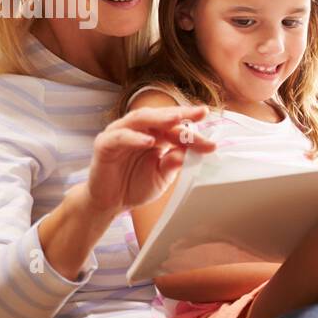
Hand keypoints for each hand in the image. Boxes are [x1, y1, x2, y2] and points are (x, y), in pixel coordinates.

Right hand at [86, 105, 217, 214]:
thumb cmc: (134, 185)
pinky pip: (120, 137)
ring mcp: (120, 134)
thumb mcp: (162, 176)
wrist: (110, 203)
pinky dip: (135, 138)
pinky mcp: (105, 144)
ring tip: (176, 119)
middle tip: (199, 114)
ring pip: (140, 119)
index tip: (212, 143)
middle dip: (181, 115)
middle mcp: (138, 129)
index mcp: (154, 134)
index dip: (194, 133)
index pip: (176, 127)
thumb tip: (189, 151)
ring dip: (159, 118)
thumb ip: (174, 163)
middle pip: (160, 116)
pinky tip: (149, 141)